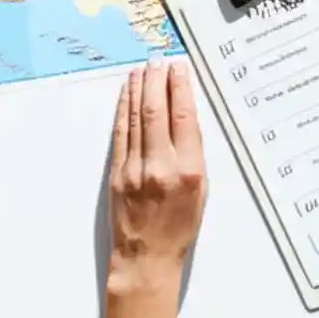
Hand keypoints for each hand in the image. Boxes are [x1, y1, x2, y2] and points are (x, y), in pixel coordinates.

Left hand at [107, 58, 206, 293]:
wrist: (147, 257)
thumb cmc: (180, 227)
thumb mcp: (202, 190)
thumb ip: (194, 153)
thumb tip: (185, 117)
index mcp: (188, 170)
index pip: (183, 117)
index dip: (180, 87)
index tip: (179, 68)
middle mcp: (160, 166)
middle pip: (156, 111)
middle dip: (157, 80)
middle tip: (158, 60)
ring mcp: (134, 169)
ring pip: (135, 118)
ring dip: (138, 89)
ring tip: (141, 69)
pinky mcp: (116, 173)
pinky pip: (120, 134)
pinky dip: (122, 110)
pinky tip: (126, 94)